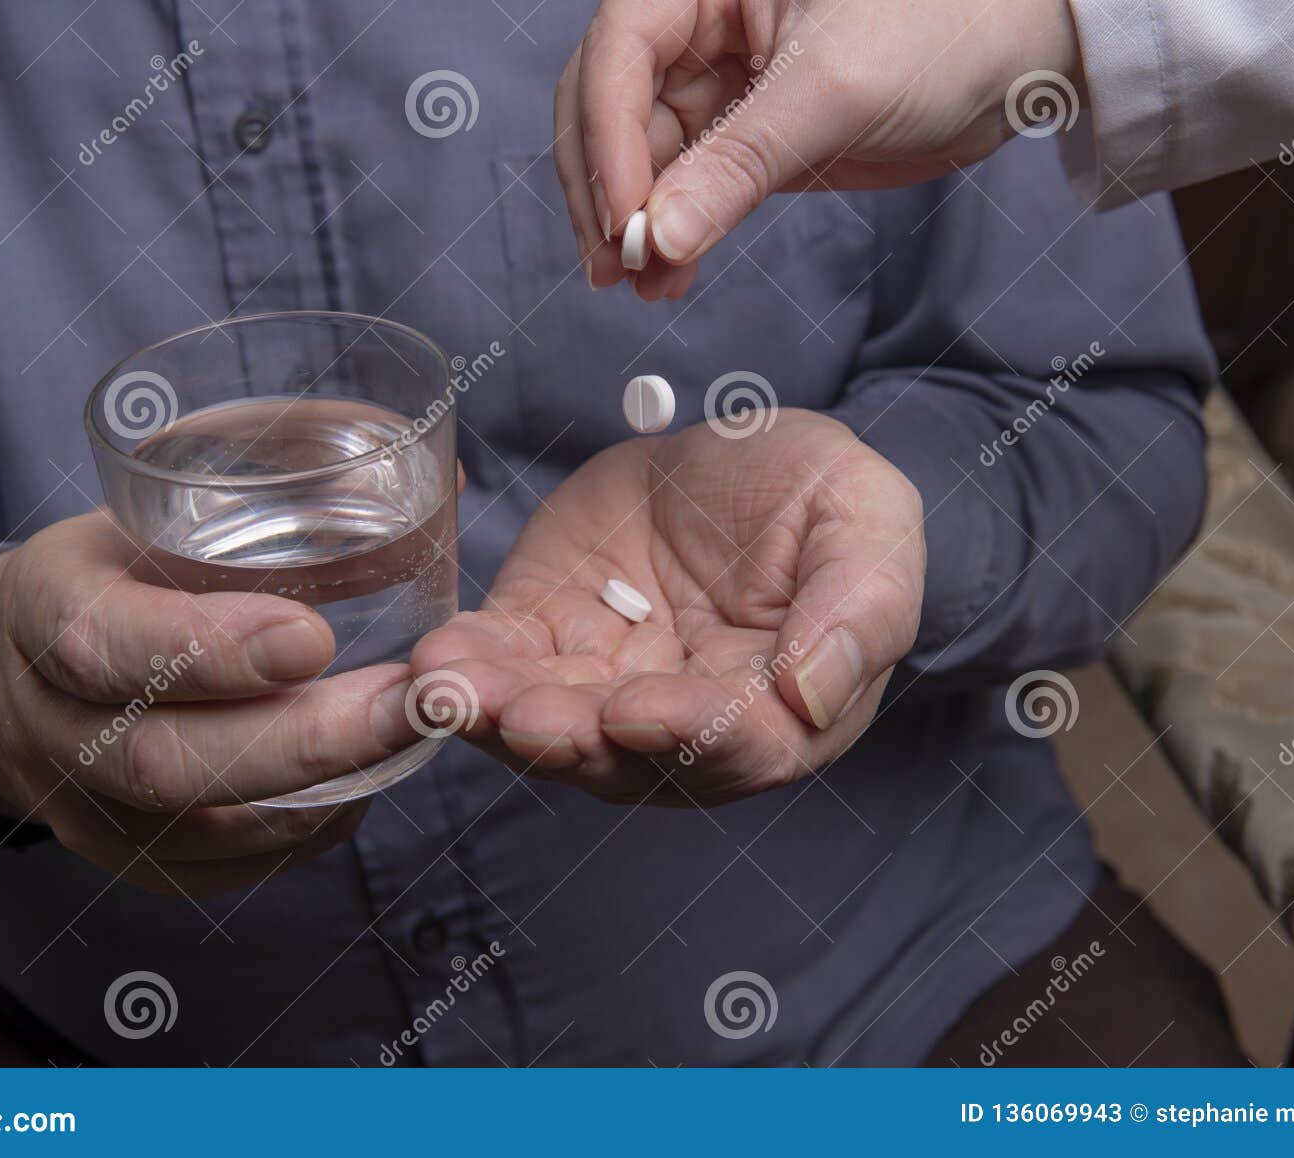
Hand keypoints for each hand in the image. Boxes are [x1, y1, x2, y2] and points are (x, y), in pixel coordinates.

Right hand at [0, 510, 424, 894]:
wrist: (12, 668)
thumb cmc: (114, 572)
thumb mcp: (157, 514)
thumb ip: (273, 502)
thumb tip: (438, 475)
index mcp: (41, 608)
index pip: (100, 642)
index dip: (205, 649)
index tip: (314, 636)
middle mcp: (48, 724)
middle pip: (162, 760)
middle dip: (302, 739)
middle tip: (413, 703)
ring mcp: (80, 806)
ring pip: (196, 827)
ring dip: (321, 787)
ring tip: (414, 736)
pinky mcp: (123, 859)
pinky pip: (216, 869)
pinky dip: (302, 833)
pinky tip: (366, 785)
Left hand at [411, 411, 923, 804]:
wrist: (735, 455)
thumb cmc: (815, 493)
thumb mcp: (865, 518)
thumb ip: (859, 605)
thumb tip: (814, 694)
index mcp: (780, 706)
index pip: (738, 744)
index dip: (687, 733)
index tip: (638, 708)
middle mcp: (685, 720)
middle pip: (625, 756)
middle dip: (567, 738)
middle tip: (520, 714)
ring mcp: (608, 685)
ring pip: (549, 726)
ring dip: (495, 717)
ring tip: (449, 689)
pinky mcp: (546, 640)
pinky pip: (500, 669)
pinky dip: (461, 672)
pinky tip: (429, 661)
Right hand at [558, 0, 1081, 297]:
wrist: (1018, 60)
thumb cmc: (944, 28)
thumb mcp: (835, 90)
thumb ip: (741, 163)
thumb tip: (661, 235)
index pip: (620, 49)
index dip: (607, 137)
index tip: (624, 217)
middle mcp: (702, 23)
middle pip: (610, 105)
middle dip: (606, 188)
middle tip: (614, 265)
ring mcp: (720, 82)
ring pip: (642, 157)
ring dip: (636, 224)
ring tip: (642, 285)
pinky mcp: (746, 136)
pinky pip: (687, 188)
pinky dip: (674, 233)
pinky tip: (670, 275)